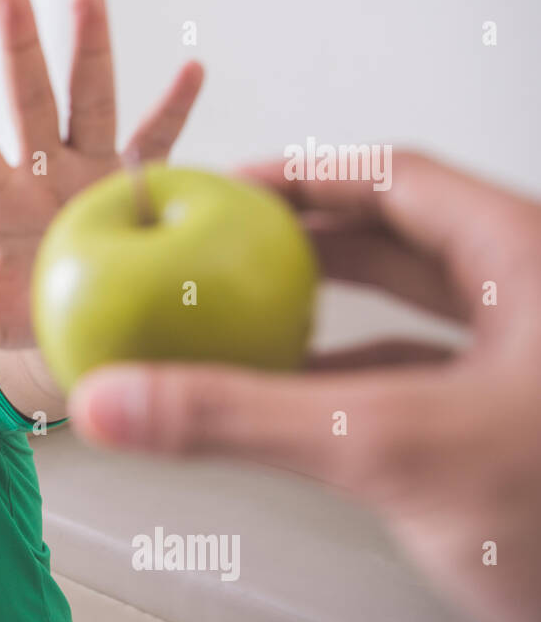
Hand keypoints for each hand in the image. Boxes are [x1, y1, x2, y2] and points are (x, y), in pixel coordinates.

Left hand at [0, 0, 203, 369]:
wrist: (78, 314)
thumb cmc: (24, 312)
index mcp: (3, 202)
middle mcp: (45, 173)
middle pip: (30, 104)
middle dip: (21, 51)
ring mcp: (91, 172)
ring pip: (91, 104)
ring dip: (91, 54)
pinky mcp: (134, 184)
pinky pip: (157, 144)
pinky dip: (174, 111)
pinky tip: (192, 71)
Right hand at [68, 151, 540, 621]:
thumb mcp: (392, 449)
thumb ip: (242, 419)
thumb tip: (120, 399)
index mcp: (525, 258)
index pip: (390, 175)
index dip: (299, 173)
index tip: (224, 185)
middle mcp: (533, 300)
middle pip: (397, 236)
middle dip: (301, 240)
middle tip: (220, 248)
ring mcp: (529, 366)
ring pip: (412, 310)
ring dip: (325, 313)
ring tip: (245, 320)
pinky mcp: (517, 429)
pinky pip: (420, 377)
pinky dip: (351, 379)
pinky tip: (303, 403)